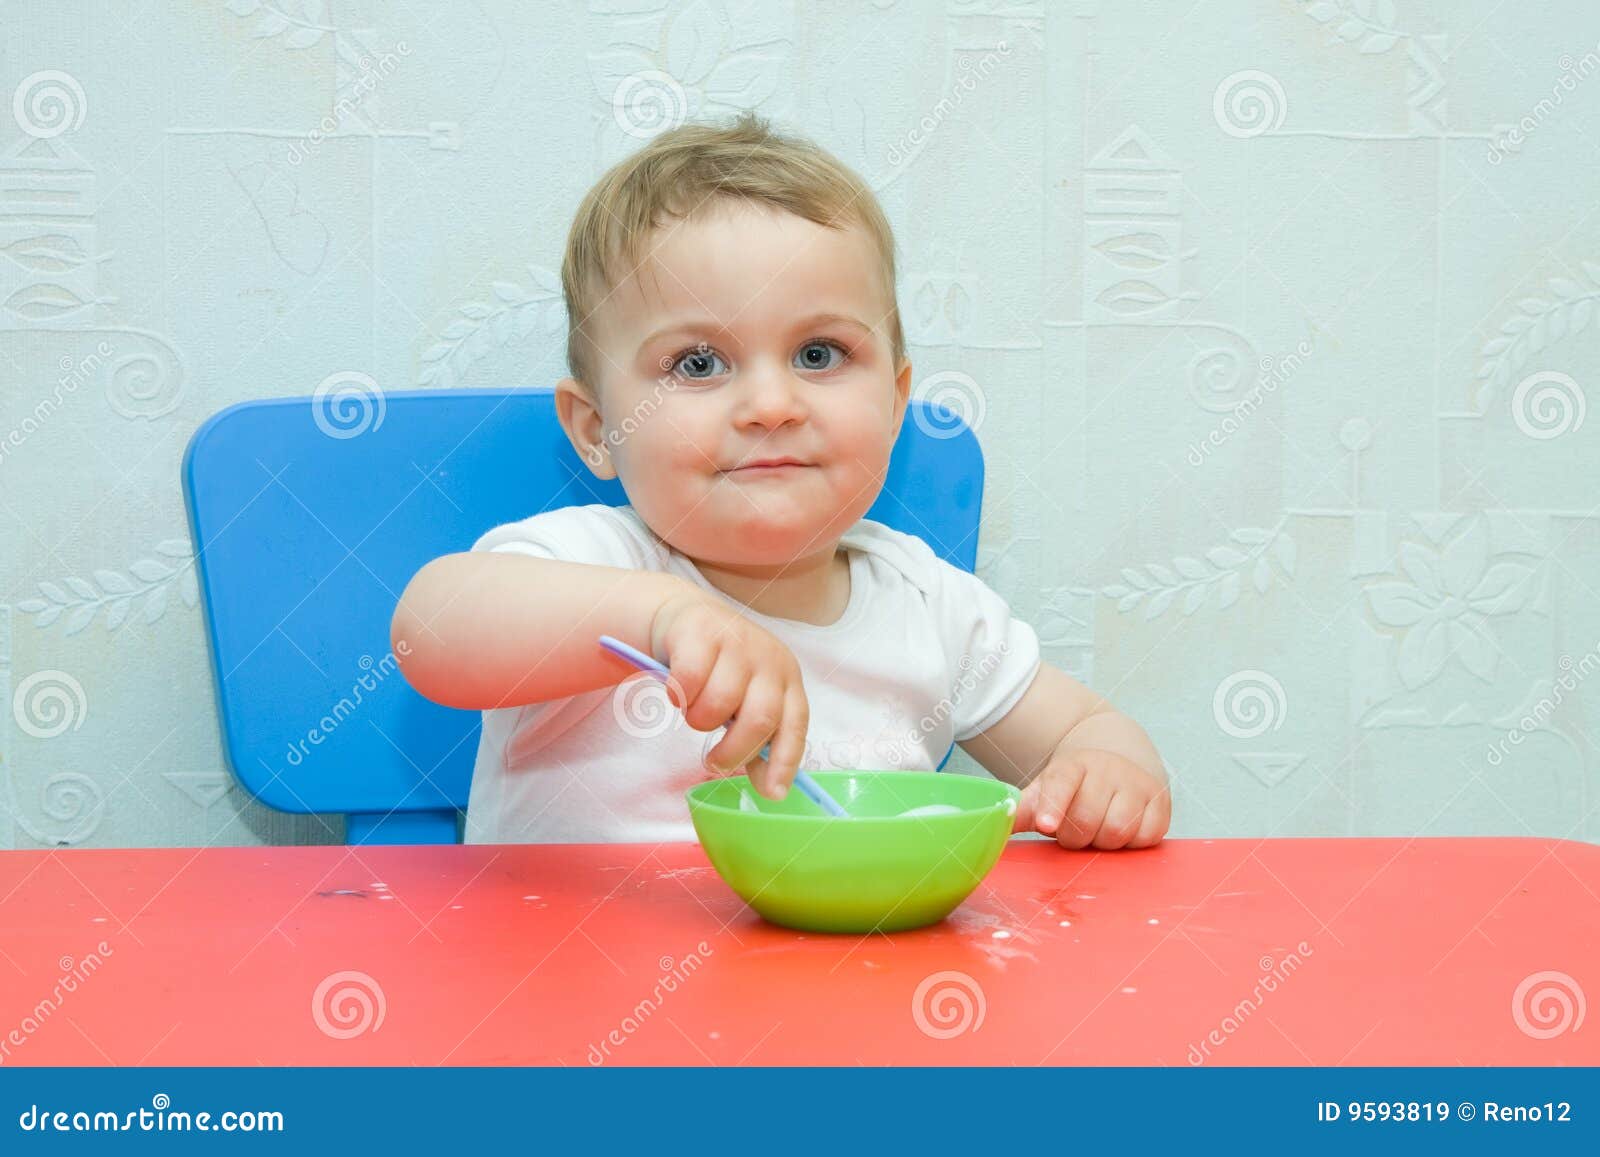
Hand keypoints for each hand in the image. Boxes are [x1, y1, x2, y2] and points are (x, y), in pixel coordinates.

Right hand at [648, 585, 808, 799]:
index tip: (772, 794)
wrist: (689, 618)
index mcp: (788, 680)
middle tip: (714, 761)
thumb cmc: (723, 671)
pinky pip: (687, 682)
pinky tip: (677, 691)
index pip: (795, 725)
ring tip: (694, 712)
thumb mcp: (748, 702)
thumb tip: (771, 790)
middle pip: (760, 719)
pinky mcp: (702, 631)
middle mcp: (769, 659)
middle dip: (733, 751)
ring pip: (719, 703)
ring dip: (699, 720)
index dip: (785, 762)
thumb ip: (759, 743)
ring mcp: (737, 642)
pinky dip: (677, 696)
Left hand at [1012, 747, 1168, 848]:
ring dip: (1102, 841)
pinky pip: (1146, 837)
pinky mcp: (1161, 804)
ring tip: (1098, 828)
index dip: (1053, 805)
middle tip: (1074, 829)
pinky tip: (1123, 829)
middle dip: (1075, 836)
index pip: (1062, 784)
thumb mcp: (1048, 788)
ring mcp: (1138, 785)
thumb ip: (1025, 807)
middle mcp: (1108, 770)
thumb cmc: (1078, 784)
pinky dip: (1132, 842)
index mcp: (1073, 765)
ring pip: (1117, 832)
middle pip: (1087, 820)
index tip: (1046, 824)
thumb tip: (996, 822)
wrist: (1120, 758)